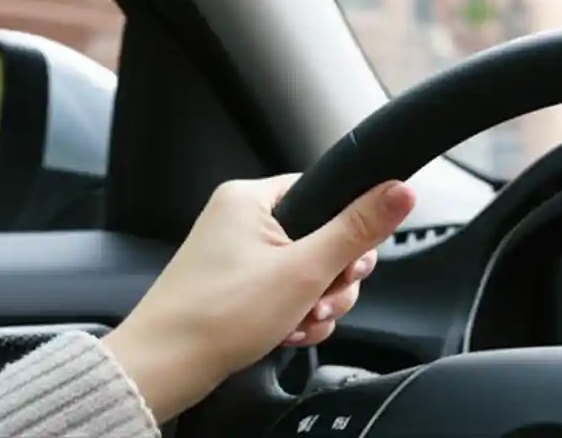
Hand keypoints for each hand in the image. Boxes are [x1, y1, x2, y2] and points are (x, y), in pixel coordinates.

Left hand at [102, 174, 414, 422]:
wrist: (161, 370)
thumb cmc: (215, 316)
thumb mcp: (304, 269)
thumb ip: (357, 228)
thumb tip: (400, 190)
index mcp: (253, 198)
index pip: (327, 192)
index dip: (350, 230)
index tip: (351, 262)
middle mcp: (243, 220)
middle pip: (325, 236)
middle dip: (334, 278)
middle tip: (321, 299)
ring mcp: (238, 255)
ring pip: (310, 270)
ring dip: (318, 302)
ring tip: (300, 321)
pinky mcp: (236, 285)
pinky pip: (288, 291)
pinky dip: (296, 314)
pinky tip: (287, 332)